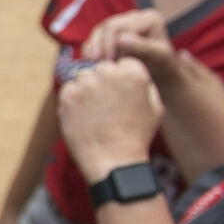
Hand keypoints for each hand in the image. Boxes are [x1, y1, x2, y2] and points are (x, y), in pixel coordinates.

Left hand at [58, 58, 164, 182]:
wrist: (113, 160)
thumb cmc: (137, 136)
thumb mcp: (155, 108)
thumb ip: (145, 84)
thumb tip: (131, 72)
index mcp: (133, 72)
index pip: (123, 63)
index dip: (122, 81)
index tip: (122, 98)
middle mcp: (108, 72)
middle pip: (102, 68)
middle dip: (105, 83)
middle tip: (107, 108)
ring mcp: (86, 83)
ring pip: (84, 78)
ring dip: (88, 90)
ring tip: (96, 114)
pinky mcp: (67, 95)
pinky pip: (69, 90)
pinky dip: (73, 101)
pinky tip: (83, 117)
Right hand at [81, 9, 182, 87]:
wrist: (160, 72)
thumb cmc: (163, 65)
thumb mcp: (158, 57)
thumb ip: (142, 47)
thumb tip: (121, 39)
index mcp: (149, 19)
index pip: (121, 26)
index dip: (110, 43)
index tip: (110, 62)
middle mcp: (135, 17)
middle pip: (108, 26)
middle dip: (101, 45)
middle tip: (99, 63)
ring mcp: (122, 24)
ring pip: (99, 31)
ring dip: (94, 48)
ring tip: (94, 63)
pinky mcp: (113, 34)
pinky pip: (95, 38)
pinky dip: (91, 49)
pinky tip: (91, 62)